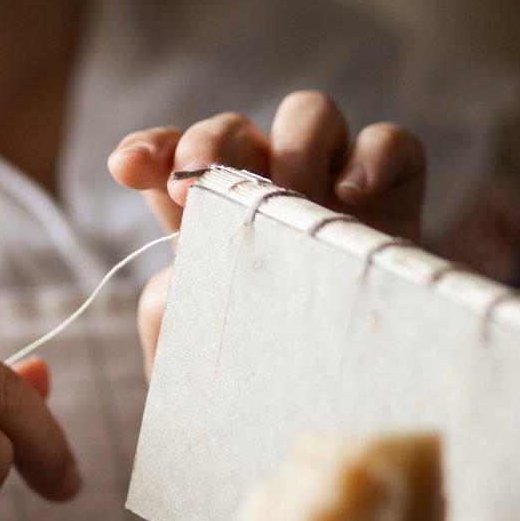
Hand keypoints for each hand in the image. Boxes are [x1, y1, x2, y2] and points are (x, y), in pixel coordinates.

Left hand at [108, 90, 425, 373]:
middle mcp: (268, 190)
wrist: (349, 408)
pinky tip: (351, 197)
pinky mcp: (393, 190)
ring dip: (291, 143)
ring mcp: (332, 183)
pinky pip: (389, 140)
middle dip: (207, 143)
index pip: (174, 162)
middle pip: (233, 128)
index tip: (126, 167)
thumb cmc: (262, 376)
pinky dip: (372, 155)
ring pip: (308, 112)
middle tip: (194, 187)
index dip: (150, 150)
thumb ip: (166, 318)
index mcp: (215, 219)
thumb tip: (171, 278)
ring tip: (293, 199)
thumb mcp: (199, 357)